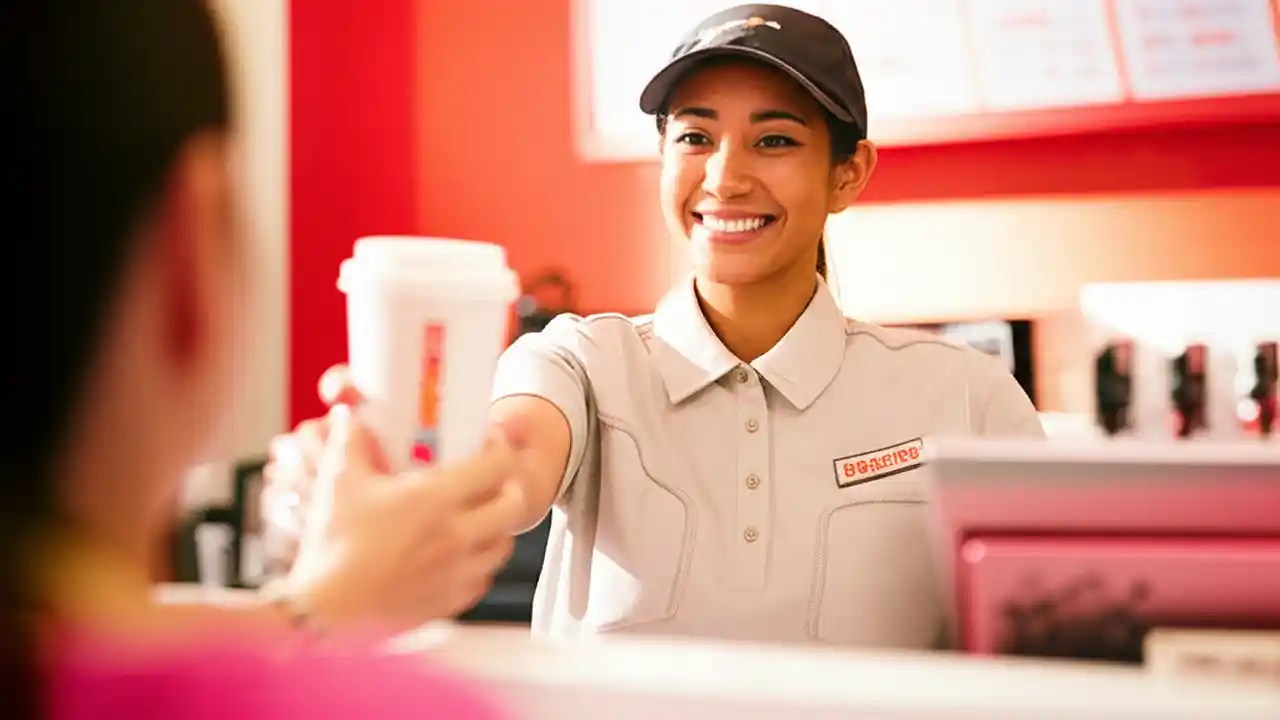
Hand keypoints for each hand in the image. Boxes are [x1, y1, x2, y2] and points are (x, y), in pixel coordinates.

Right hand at [263, 365, 524, 634]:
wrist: (325, 612)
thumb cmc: (331, 544)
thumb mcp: (339, 482)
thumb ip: (350, 442)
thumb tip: (348, 413)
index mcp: (433, 498)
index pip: (496, 464)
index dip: (501, 447)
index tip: (491, 441)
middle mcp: (455, 535)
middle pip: (514, 503)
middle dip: (509, 485)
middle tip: (493, 479)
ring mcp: (457, 572)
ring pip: (505, 544)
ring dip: (498, 526)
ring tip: (479, 517)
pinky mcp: (450, 601)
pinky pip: (484, 578)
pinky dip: (480, 563)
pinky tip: (460, 554)